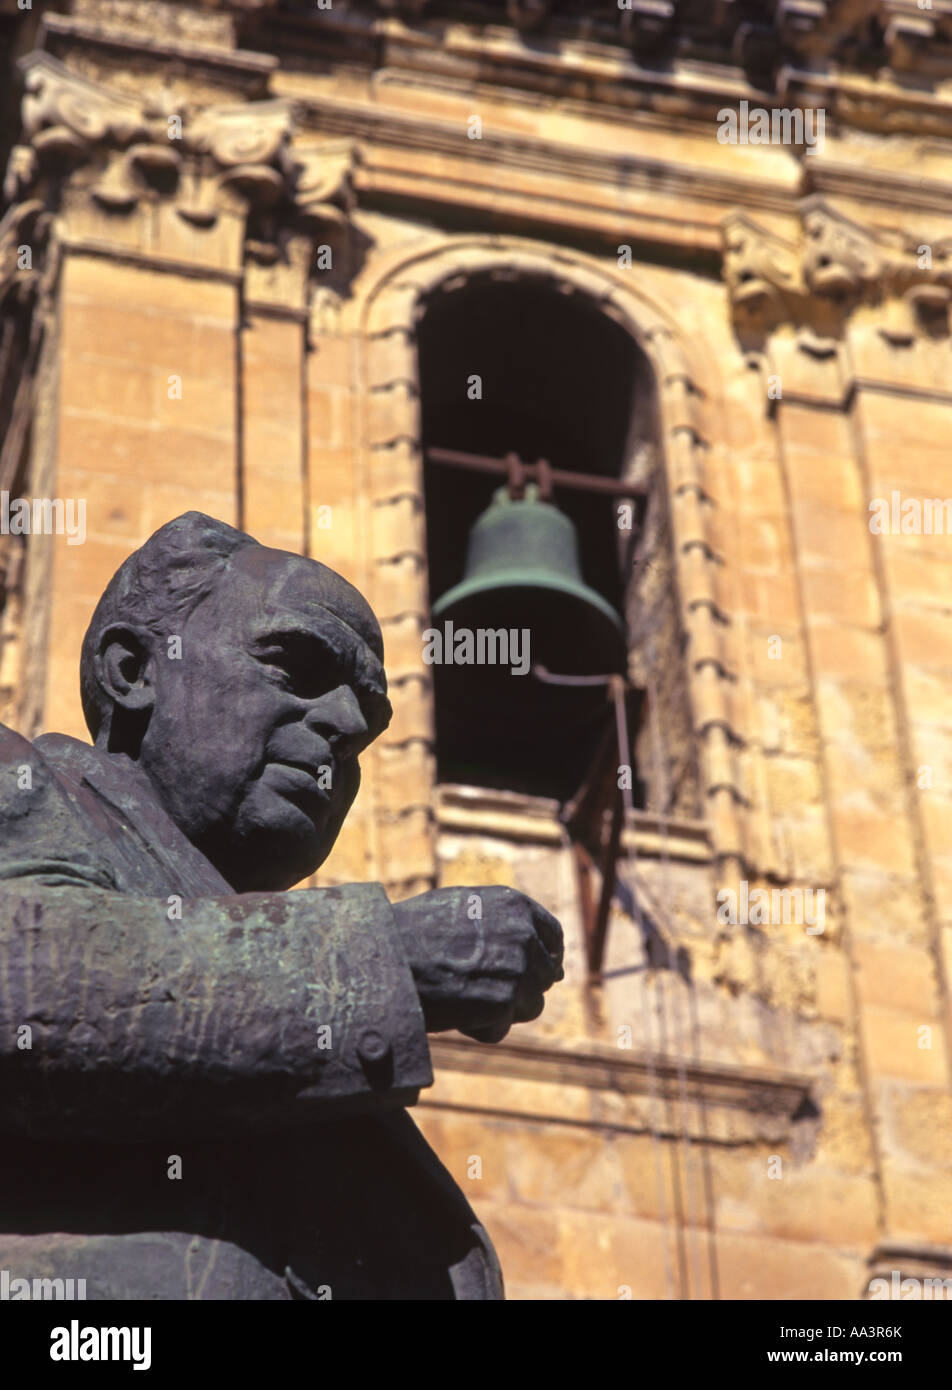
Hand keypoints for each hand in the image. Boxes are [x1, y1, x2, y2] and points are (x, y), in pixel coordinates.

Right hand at [392, 885, 563, 1043]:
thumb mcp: (462, 907)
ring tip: (463, 1000)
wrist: (387, 958)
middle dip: (518, 987)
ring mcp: (517, 969)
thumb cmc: (414, 932)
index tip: (527, 973)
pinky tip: (454, 1014)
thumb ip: (503, 921)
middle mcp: (523, 934)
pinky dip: (480, 1029)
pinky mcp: (504, 1003)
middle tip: (478, 990)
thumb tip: (546, 950)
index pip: (553, 937)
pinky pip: (501, 1028)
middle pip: (543, 975)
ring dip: (502, 1010)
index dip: (543, 957)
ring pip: (530, 1005)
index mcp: (515, 906)